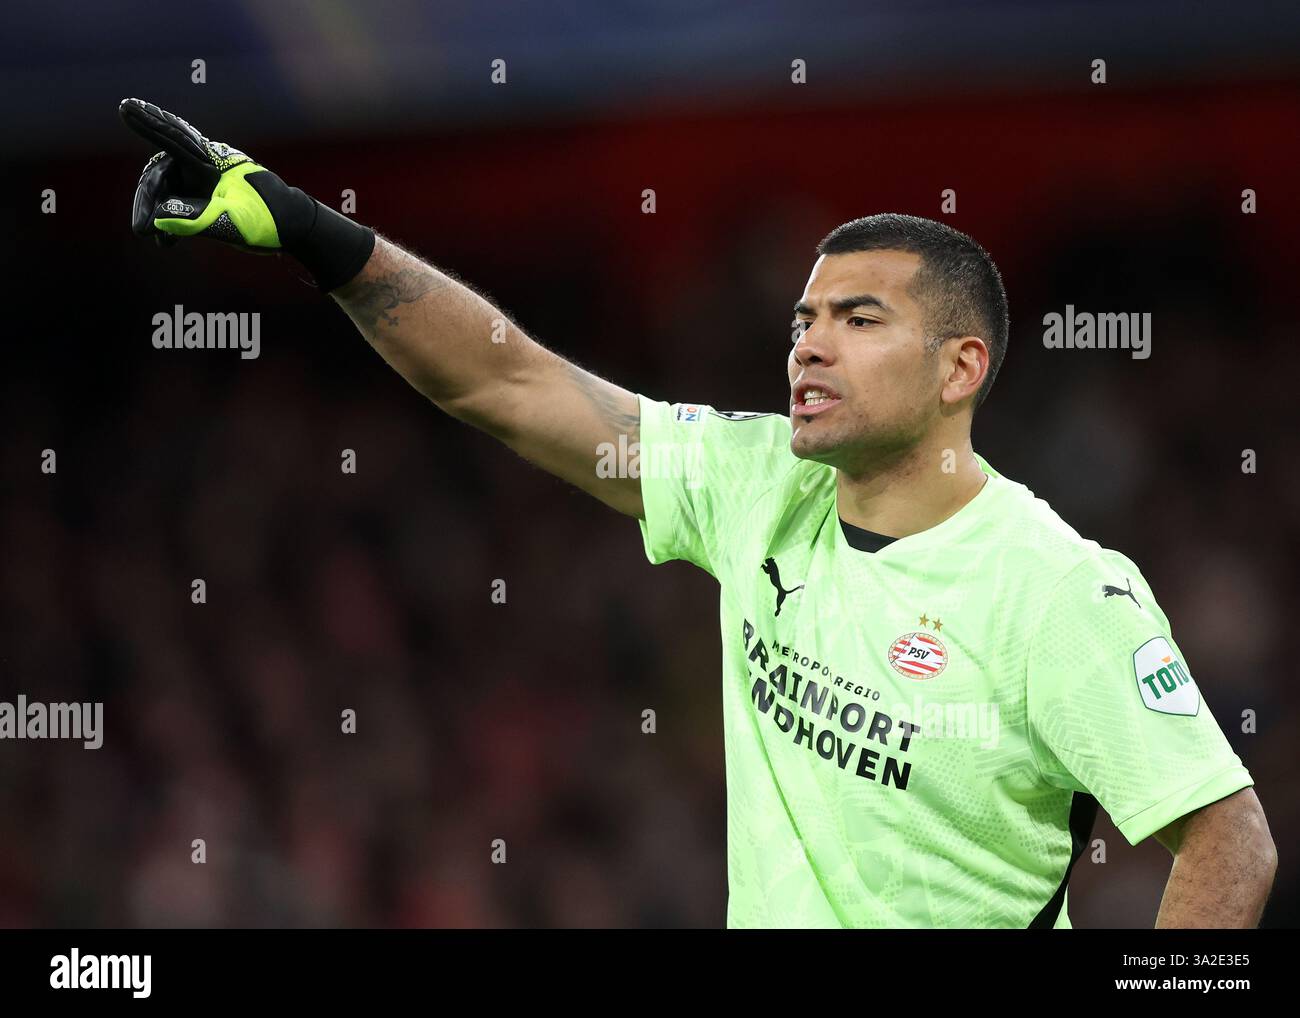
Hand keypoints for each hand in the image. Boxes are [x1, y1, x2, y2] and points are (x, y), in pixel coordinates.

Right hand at [119, 98, 374, 289]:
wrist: (290, 226)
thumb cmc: (267, 218)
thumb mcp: (232, 222)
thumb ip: (196, 219)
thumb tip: (160, 218)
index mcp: (212, 161)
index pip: (175, 138)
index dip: (149, 123)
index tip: (126, 106)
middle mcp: (203, 163)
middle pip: (161, 173)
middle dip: (147, 200)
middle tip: (141, 230)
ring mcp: (202, 177)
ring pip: (166, 190)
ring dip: (157, 214)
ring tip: (157, 240)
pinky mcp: (203, 193)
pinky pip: (176, 202)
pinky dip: (169, 220)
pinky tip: (165, 241)